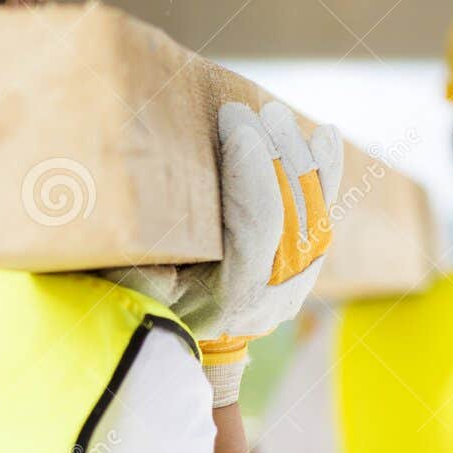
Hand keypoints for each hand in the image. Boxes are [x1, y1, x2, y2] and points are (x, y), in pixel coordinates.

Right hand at [107, 101, 343, 405]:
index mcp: (225, 302)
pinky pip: (323, 213)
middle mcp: (271, 298)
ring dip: (294, 156)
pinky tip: (324, 135)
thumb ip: (141, 241)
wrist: (164, 338)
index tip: (237, 127)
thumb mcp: (126, 275)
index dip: (251, 176)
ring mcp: (293, 284)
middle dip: (272, 155)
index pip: (255, 234)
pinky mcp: (302, 267)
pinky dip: (325, 173)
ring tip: (271, 114)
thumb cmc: (132, 297)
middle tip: (247, 113)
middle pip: (289, 216)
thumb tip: (132, 179)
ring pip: (311, 211)